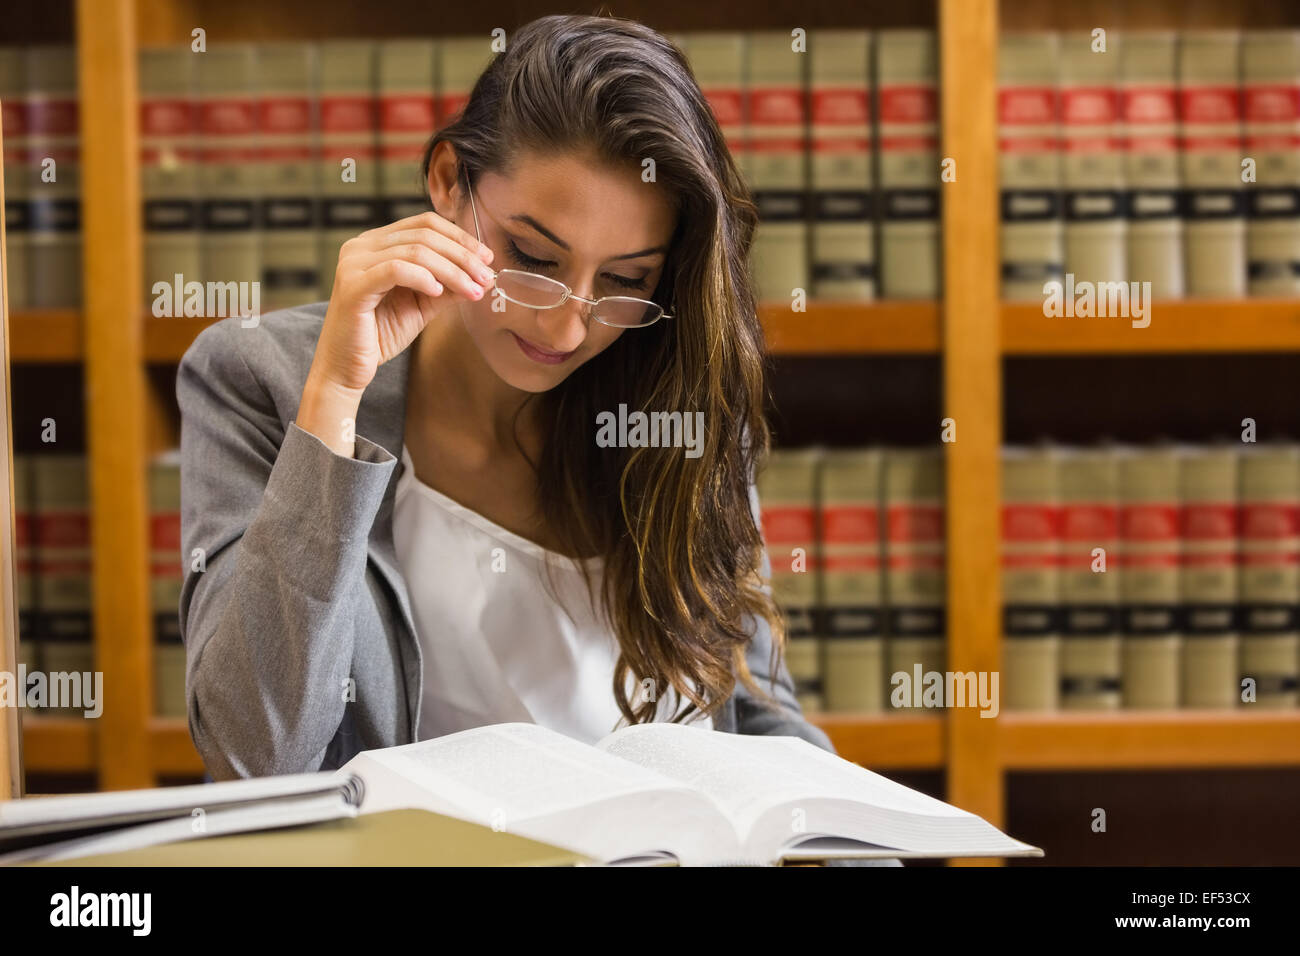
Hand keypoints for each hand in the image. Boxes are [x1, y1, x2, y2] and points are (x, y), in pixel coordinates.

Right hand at [310, 209, 495, 391]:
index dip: (460, 237)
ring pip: (415, 252)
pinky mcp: (352, 286)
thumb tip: (483, 275)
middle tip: (486, 277)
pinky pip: (396, 270)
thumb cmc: (381, 334)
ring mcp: (354, 263)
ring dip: (452, 271)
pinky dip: (422, 278)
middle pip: (424, 235)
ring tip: (473, 290)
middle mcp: (361, 246)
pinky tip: (438, 292)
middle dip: (462, 256)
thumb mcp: (423, 305)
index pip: (424, 224)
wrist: (347, 367)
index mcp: (377, 243)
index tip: (487, 259)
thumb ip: (448, 286)